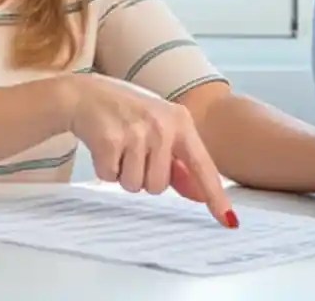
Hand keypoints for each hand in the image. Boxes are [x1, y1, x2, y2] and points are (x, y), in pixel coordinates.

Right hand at [58, 74, 235, 227]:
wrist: (85, 94)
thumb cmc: (127, 113)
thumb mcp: (159, 129)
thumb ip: (180, 164)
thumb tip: (200, 195)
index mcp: (180, 122)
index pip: (202, 166)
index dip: (215, 196)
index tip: (228, 220)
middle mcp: (162, 126)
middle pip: (159, 186)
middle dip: (143, 176)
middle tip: (133, 150)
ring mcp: (136, 132)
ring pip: (134, 185)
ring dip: (123, 174)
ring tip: (119, 147)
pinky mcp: (109, 140)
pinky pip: (110, 178)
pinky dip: (105, 168)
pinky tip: (104, 146)